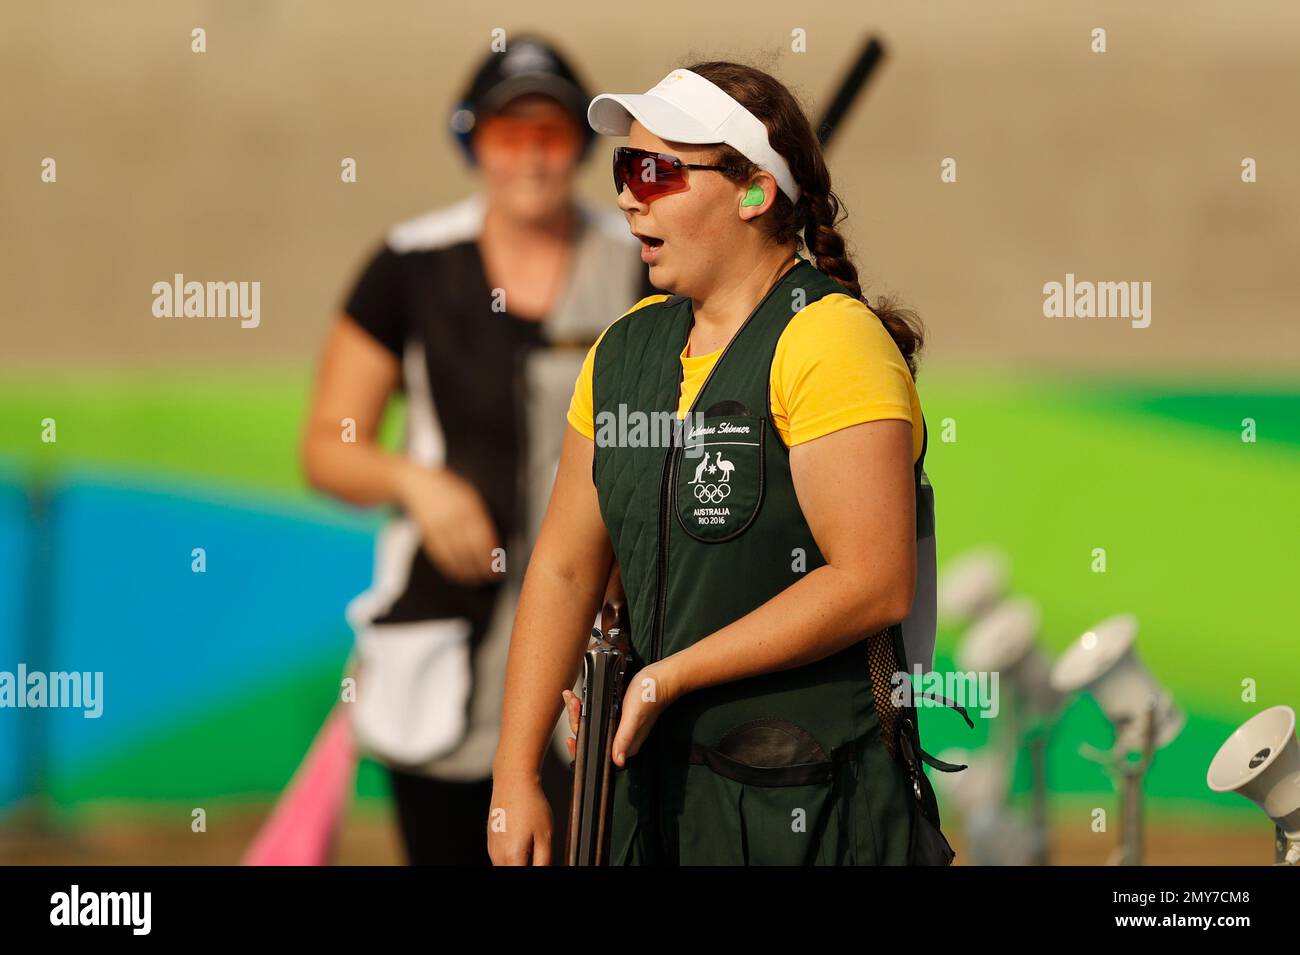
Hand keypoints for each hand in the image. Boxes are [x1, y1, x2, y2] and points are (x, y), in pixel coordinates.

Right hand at [395, 460, 502, 585]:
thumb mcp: (470, 498)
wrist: (418, 484)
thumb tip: (494, 546)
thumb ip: (481, 519)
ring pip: (454, 556)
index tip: (496, 567)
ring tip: (474, 580)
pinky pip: (440, 555)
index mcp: (469, 508)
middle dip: (480, 567)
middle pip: (469, 550)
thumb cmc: (450, 492)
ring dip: (465, 571)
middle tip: (487, 578)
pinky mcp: (427, 534)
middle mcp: (454, 518)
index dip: (489, 556)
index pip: (483, 538)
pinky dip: (450, 568)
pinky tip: (457, 573)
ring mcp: (439, 526)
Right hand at [486, 775, 553, 865]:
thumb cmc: (530, 804)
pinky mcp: (490, 839)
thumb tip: (546, 870)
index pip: (524, 876)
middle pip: (513, 871)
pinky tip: (522, 838)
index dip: (536, 869)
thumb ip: (544, 861)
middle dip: (527, 865)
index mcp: (511, 857)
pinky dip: (512, 854)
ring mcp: (492, 847)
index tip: (542, 861)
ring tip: (531, 843)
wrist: (513, 781)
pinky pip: (500, 856)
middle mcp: (497, 855)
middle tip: (538, 852)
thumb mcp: (546, 835)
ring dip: (519, 861)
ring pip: (505, 865)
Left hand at [562, 660, 684, 767]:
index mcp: (625, 744)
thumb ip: (624, 738)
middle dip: (577, 720)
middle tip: (572, 702)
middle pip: (591, 736)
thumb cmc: (651, 695)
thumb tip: (618, 761)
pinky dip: (586, 706)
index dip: (581, 745)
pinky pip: (597, 714)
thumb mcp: (634, 717)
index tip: (571, 737)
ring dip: (579, 712)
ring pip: (592, 724)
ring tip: (572, 697)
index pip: (597, 750)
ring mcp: (618, 725)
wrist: (660, 677)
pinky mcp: (617, 713)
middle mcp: (620, 737)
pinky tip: (581, 698)